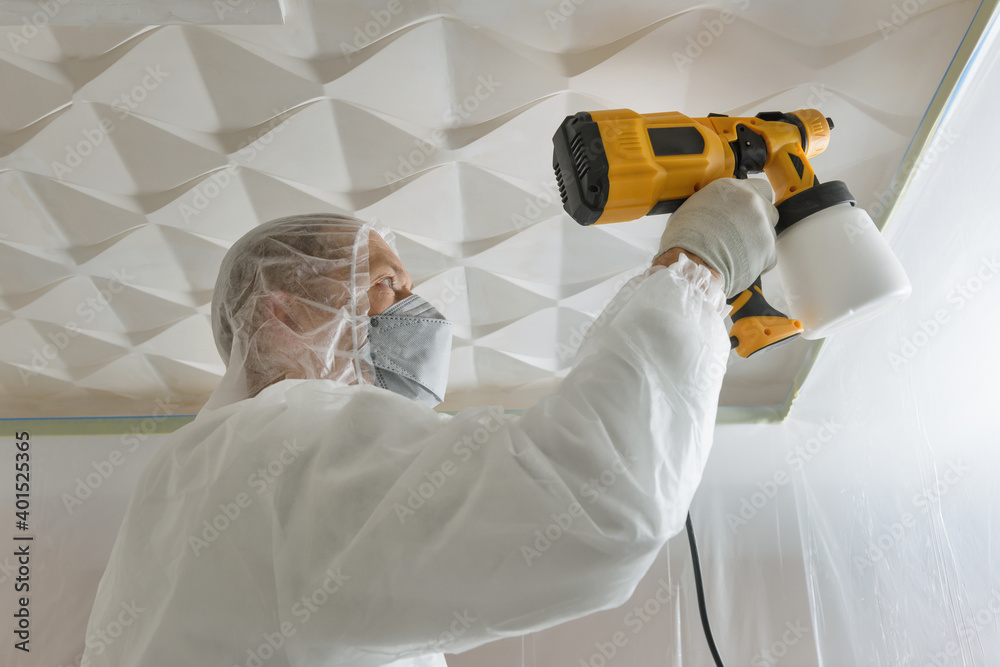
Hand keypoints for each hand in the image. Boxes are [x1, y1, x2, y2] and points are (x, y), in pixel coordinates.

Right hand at [653, 178, 777, 298]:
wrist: (692, 264)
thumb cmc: (685, 240)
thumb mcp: (691, 209)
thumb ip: (711, 204)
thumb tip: (711, 211)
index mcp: (731, 188)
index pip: (757, 186)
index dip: (751, 200)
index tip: (745, 209)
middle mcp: (751, 201)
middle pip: (767, 207)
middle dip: (757, 219)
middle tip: (741, 232)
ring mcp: (763, 225)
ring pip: (768, 233)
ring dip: (756, 242)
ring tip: (735, 253)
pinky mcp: (769, 249)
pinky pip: (768, 256)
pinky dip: (757, 262)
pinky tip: (738, 264)